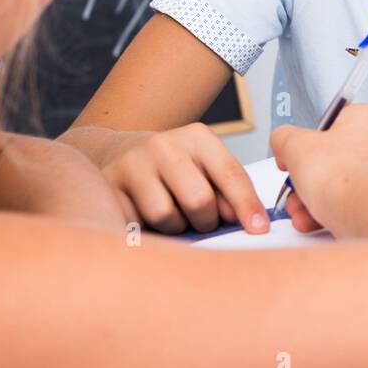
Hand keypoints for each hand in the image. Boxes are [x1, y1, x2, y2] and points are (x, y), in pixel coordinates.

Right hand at [103, 123, 264, 234]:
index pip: (231, 174)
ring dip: (175, 227)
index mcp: (197, 137)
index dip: (248, 206)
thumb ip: (228, 192)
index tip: (259, 229)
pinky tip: (146, 217)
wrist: (119, 153)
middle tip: (201, 220)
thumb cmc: (175, 169)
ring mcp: (132, 163)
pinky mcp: (108, 185)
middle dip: (206, 220)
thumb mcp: (206, 168)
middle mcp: (164, 145)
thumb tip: (246, 222)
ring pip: (165, 216)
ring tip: (172, 216)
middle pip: (199, 200)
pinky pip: (135, 224)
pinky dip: (146, 229)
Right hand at [269, 104, 367, 236]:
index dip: (308, 140)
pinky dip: (334, 212)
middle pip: (335, 158)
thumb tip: (282, 142)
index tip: (297, 154)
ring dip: (316, 199)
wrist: (367, 212)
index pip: (332, 123)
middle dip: (309, 178)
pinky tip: (315, 221)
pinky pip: (356, 203)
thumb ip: (284, 138)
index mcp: (366, 118)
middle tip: (295, 189)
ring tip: (301, 212)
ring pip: (344, 184)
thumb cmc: (343, 175)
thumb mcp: (294, 145)